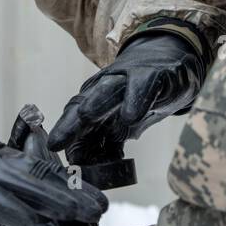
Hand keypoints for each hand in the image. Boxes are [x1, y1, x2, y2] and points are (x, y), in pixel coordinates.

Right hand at [0, 114, 96, 225]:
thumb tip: (33, 206)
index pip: (36, 166)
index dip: (68, 183)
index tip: (95, 199)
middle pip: (33, 171)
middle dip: (69, 191)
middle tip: (99, 207)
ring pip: (14, 181)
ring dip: (49, 199)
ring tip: (78, 213)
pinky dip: (5, 208)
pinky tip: (28, 220)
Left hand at [48, 27, 206, 164]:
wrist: (172, 59)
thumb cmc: (143, 93)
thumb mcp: (123, 120)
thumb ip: (108, 141)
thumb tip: (88, 166)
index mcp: (96, 98)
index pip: (75, 116)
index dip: (64, 132)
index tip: (53, 149)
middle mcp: (107, 86)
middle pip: (85, 103)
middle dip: (70, 122)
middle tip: (58, 141)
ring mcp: (130, 78)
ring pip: (109, 89)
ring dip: (97, 102)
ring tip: (85, 116)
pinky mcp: (154, 75)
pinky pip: (144, 86)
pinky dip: (137, 99)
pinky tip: (131, 115)